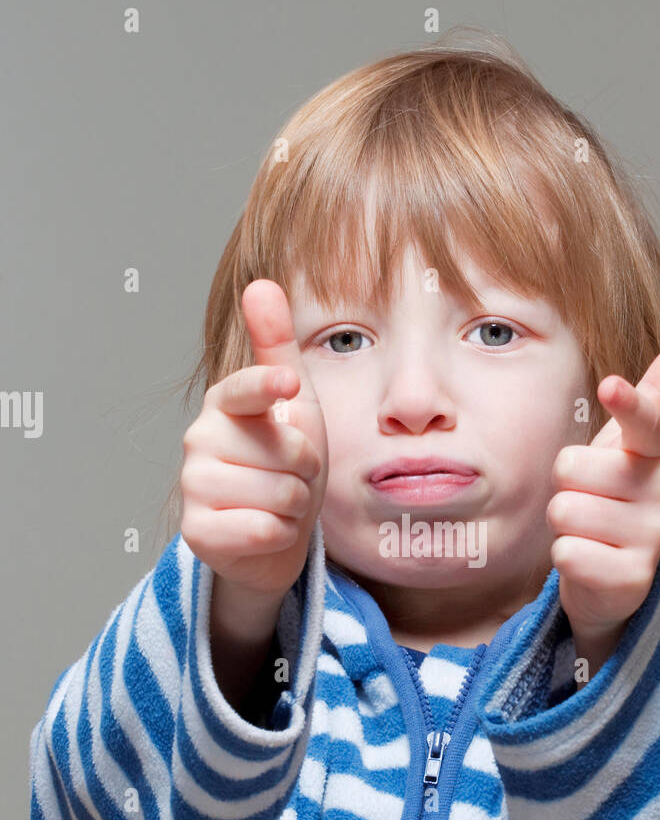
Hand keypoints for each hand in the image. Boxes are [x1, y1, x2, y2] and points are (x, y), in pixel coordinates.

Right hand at [180, 279, 328, 599]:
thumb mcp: (294, 404)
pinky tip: (265, 530)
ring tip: (278, 503)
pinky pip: (263, 530)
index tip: (287, 384)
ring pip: (280, 495)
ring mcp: (193, 486)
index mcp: (225, 403)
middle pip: (285, 454)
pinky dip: (279, 535)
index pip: (245, 390)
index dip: (268, 387)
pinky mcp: (196, 532)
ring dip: (295, 506)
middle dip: (305, 472)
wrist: (270, 535)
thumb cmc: (285, 464)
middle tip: (291, 476)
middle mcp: (199, 439)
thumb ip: (277, 347)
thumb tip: (260, 284)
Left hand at [547, 338, 659, 658]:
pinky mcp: (630, 578)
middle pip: (570, 466)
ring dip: (564, 524)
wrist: (614, 575)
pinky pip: (568, 552)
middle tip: (588, 499)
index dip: (628, 404)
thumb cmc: (613, 498)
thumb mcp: (628, 446)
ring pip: (564, 510)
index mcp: (656, 453)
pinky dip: (568, 557)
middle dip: (565, 485)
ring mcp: (650, 537)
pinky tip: (591, 559)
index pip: (645, 422)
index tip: (609, 385)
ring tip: (589, 530)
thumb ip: (654, 397)